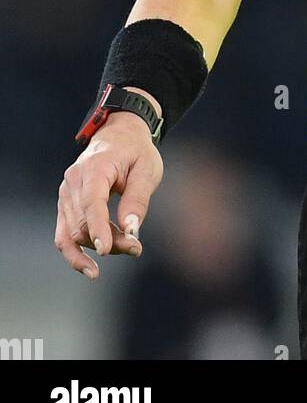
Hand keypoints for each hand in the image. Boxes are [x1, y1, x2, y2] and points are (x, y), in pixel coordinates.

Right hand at [55, 113, 162, 279]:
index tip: (106, 251)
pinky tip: (89, 268)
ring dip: (98, 246)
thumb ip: (138, 199)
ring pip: (74, 232)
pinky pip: (64, 234)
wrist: (119, 135)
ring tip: (127, 249)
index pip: (92, 203)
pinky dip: (74, 252)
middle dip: (108, 241)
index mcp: (95, 167)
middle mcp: (73, 180)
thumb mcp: (147, 169)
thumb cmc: (136, 151)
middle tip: (137, 248)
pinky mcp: (65, 204)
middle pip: (84, 222)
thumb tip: (131, 231)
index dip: (98, 228)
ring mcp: (66, 193)